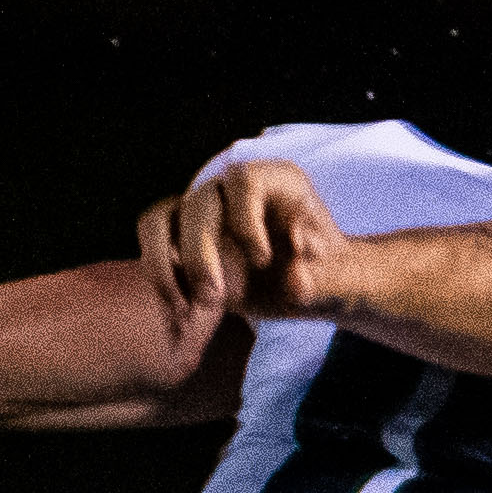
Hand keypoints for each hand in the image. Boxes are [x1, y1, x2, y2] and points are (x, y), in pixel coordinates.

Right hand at [137, 161, 355, 327]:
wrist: (317, 287)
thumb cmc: (331, 274)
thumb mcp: (337, 276)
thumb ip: (321, 271)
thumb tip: (296, 264)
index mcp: (278, 182)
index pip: (244, 181)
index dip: (246, 219)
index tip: (263, 261)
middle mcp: (236, 190)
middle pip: (199, 202)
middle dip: (199, 253)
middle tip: (216, 298)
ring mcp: (208, 212)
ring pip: (160, 218)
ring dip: (163, 264)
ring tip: (188, 307)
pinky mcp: (185, 239)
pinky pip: (154, 244)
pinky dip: (161, 277)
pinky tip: (183, 311)